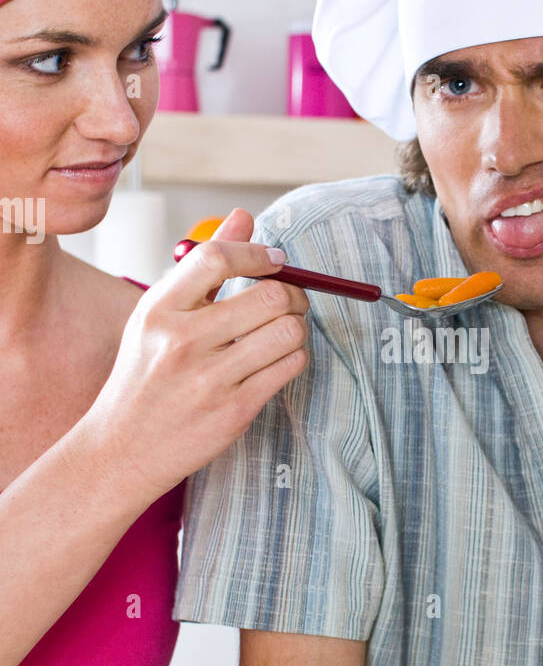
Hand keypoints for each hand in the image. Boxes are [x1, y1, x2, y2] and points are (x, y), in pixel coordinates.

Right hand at [84, 208, 309, 499]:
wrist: (122, 449)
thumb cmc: (145, 374)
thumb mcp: (160, 316)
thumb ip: (203, 267)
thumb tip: (243, 217)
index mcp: (159, 309)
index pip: (217, 258)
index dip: (257, 252)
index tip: (276, 260)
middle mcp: (182, 342)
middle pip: (269, 296)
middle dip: (293, 294)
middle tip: (290, 300)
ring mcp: (210, 379)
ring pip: (288, 331)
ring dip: (297, 327)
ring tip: (283, 331)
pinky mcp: (235, 410)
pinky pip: (291, 366)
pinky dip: (294, 356)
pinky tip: (277, 359)